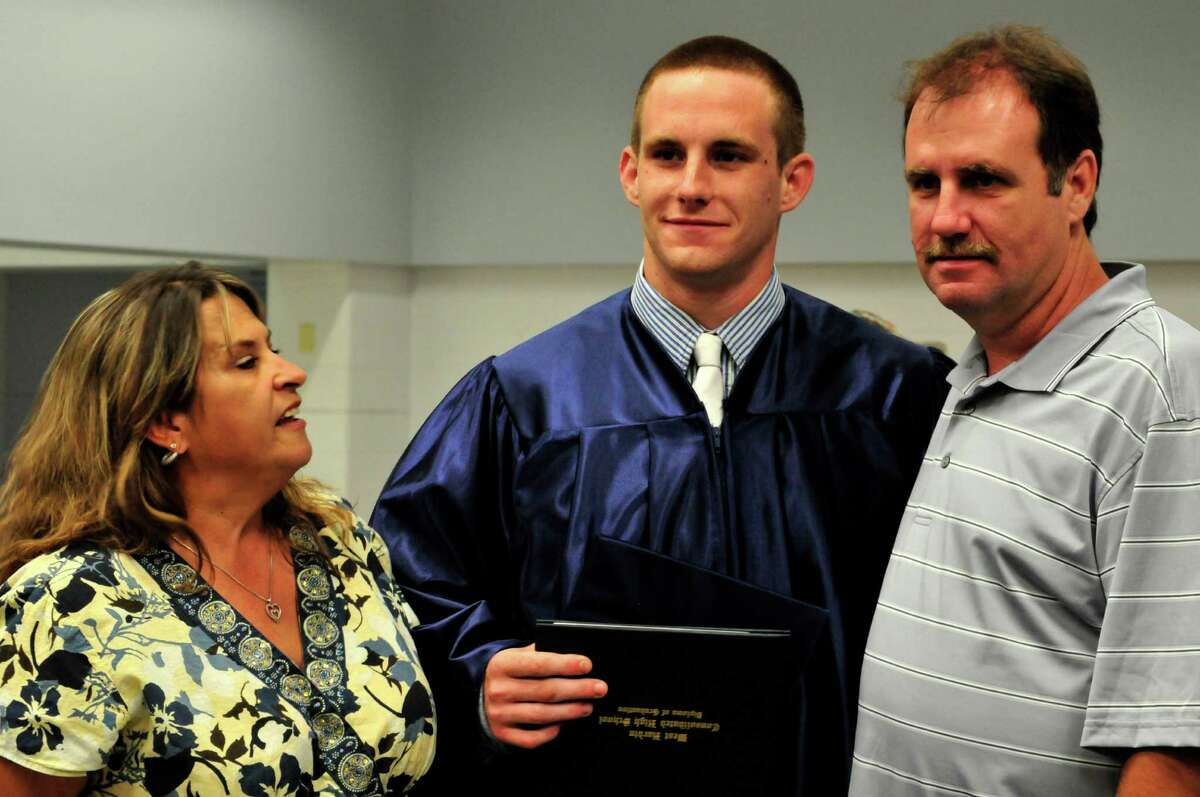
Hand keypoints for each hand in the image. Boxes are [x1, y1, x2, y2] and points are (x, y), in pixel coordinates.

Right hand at [482, 643, 607, 748]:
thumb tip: (575, 659)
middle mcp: (499, 690)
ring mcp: (500, 714)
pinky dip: (551, 731)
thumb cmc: (508, 671)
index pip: (539, 664)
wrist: (478, 692)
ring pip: (543, 715)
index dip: (565, 665)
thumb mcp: (517, 655)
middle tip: (600, 688)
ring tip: (588, 705)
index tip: (587, 665)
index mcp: (502, 665)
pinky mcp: (503, 733)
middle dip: (577, 689)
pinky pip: (532, 738)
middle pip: (546, 691)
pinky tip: (565, 723)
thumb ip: (540, 654)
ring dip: (570, 711)